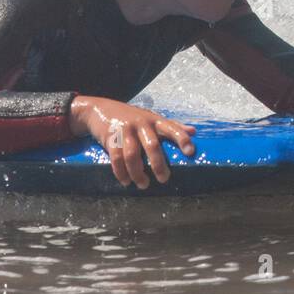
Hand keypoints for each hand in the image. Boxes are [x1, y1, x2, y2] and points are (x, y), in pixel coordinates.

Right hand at [69, 97, 195, 189]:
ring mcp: (125, 130)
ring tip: (143, 184)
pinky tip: (126, 181)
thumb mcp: (152, 117)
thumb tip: (194, 131)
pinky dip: (121, 172)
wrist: (99, 109)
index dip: (181, 139)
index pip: (171, 128)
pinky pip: (116, 158)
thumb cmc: (132, 116)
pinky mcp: (110, 137)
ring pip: (132, 155)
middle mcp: (141, 123)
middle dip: (158, 164)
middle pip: (152, 145)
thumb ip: (172, 125)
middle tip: (164, 179)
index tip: (190, 152)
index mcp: (154, 120)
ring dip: (138, 173)